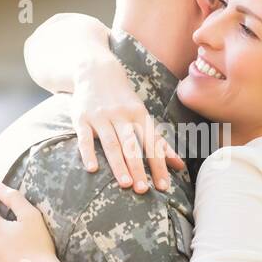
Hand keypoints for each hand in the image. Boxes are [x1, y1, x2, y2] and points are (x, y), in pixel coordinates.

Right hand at [71, 55, 184, 193]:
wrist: (95, 70)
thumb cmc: (123, 99)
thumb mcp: (142, 115)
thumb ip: (159, 142)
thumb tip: (180, 166)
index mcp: (139, 115)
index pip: (151, 143)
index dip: (158, 165)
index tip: (163, 186)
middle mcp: (121, 115)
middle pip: (132, 145)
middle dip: (139, 167)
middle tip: (143, 190)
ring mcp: (100, 117)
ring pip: (111, 143)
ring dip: (118, 164)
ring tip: (125, 184)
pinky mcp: (81, 118)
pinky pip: (84, 138)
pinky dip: (88, 153)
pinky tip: (92, 169)